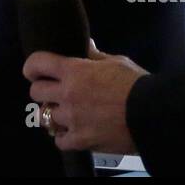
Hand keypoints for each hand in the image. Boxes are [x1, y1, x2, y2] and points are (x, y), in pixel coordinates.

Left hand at [23, 39, 148, 153]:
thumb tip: (85, 44)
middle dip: (42, 91)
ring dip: (53, 114)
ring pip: (45, 117)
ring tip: (64, 114)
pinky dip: (63, 136)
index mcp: (74, 71)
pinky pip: (59, 140)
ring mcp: (72, 119)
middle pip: (36, 92)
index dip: (31, 66)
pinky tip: (71, 132)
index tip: (33, 71)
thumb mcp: (116, 61)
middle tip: (52, 93)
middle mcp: (68, 94)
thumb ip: (94, 55)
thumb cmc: (136, 84)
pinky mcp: (81, 140)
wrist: (152, 114)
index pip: (37, 63)